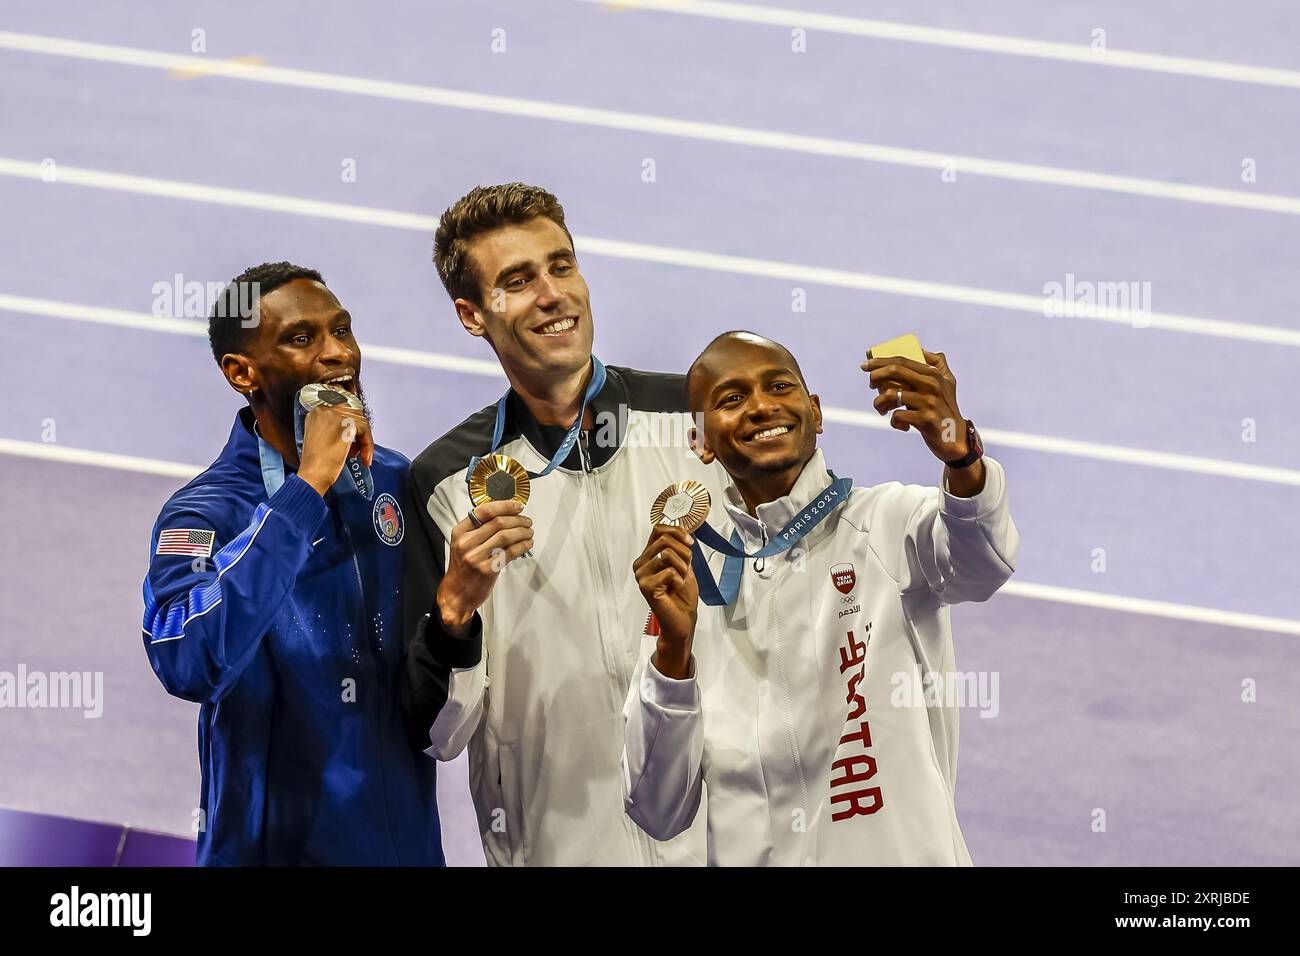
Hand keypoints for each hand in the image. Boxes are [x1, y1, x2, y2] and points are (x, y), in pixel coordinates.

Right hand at [297, 403, 374, 497]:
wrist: (312, 473)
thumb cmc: (315, 463)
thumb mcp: (321, 438)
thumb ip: (333, 429)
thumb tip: (350, 429)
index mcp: (316, 413)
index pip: (342, 411)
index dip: (351, 426)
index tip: (354, 439)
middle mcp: (323, 409)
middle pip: (352, 413)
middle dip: (359, 432)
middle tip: (358, 449)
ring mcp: (334, 414)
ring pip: (360, 421)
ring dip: (364, 440)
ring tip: (361, 455)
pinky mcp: (346, 422)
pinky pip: (365, 429)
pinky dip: (368, 444)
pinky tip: (364, 457)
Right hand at [436, 500, 533, 635]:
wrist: (456, 594)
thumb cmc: (462, 568)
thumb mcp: (463, 544)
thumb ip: (479, 529)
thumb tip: (505, 514)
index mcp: (460, 532)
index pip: (484, 511)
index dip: (505, 506)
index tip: (517, 506)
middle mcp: (466, 543)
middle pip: (498, 522)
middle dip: (518, 519)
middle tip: (527, 521)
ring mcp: (476, 557)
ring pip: (506, 536)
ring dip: (523, 532)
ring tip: (529, 532)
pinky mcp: (488, 570)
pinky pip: (510, 552)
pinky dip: (522, 546)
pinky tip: (527, 544)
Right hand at [633, 526, 698, 678]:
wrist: (682, 621)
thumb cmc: (682, 596)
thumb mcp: (684, 565)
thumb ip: (679, 547)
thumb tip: (681, 529)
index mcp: (648, 556)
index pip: (658, 529)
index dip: (677, 531)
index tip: (690, 543)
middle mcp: (641, 564)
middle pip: (664, 540)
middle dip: (684, 553)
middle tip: (685, 570)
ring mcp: (641, 575)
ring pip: (667, 554)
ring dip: (682, 568)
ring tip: (679, 581)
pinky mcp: (646, 586)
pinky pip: (669, 571)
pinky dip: (679, 580)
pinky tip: (674, 590)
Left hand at [862, 348, 969, 462]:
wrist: (956, 439)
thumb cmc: (946, 409)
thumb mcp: (947, 382)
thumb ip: (937, 363)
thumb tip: (919, 348)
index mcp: (934, 374)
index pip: (902, 360)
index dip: (880, 360)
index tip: (864, 365)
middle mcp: (932, 385)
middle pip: (895, 371)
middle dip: (875, 376)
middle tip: (871, 385)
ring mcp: (929, 402)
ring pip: (890, 394)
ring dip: (879, 403)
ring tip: (882, 409)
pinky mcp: (925, 420)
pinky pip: (897, 416)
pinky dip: (894, 421)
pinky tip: (900, 425)